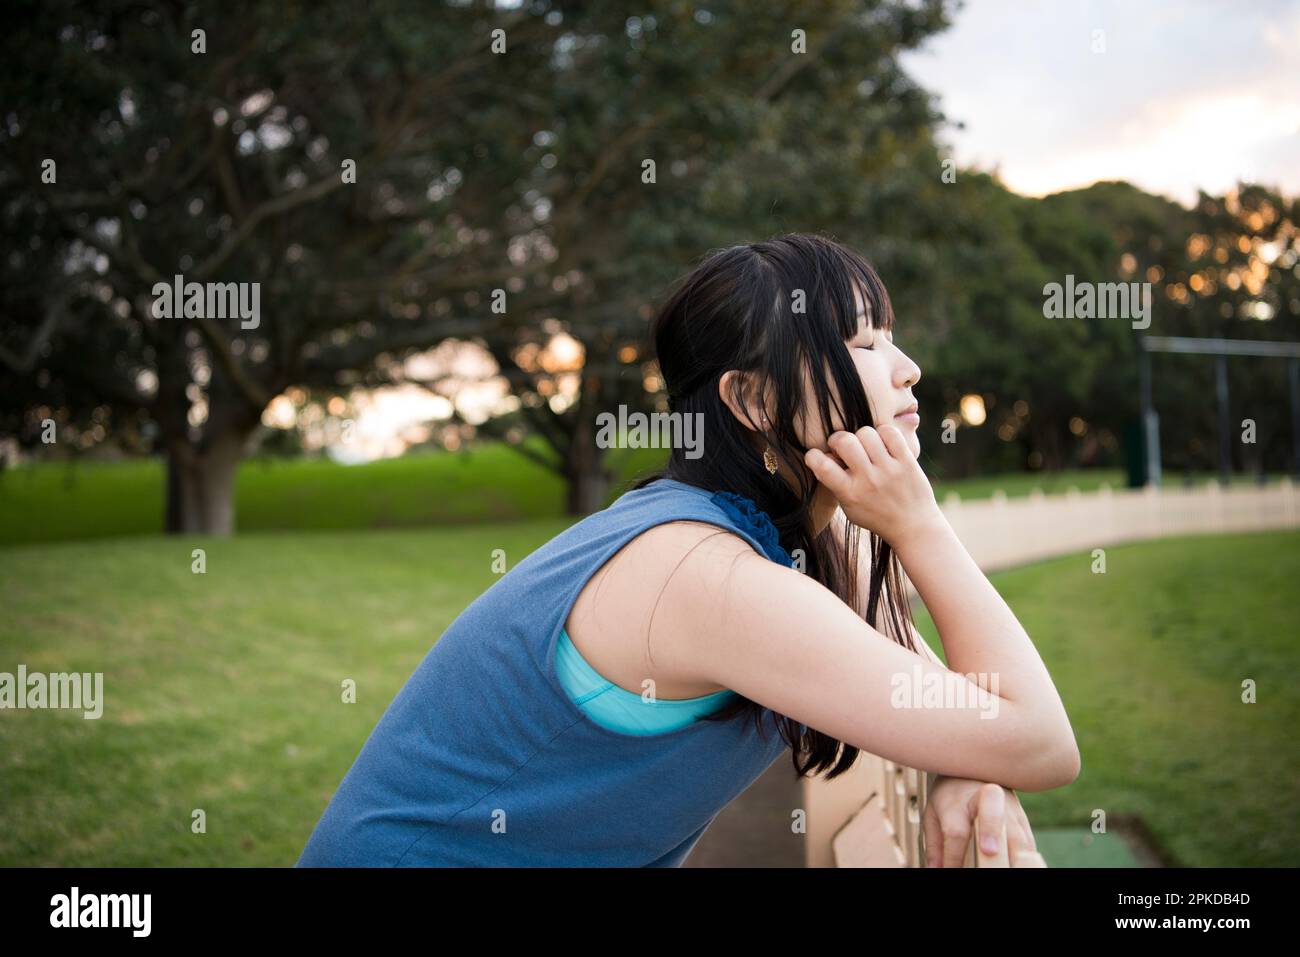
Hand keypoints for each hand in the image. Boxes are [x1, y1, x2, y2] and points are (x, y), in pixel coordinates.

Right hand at [803, 424, 942, 547]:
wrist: (913, 527)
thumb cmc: (876, 516)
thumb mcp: (849, 508)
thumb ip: (835, 485)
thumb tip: (824, 455)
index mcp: (850, 494)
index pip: (822, 466)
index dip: (813, 456)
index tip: (816, 456)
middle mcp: (868, 480)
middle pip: (845, 441)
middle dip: (838, 438)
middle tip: (843, 447)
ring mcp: (889, 470)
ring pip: (867, 433)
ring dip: (862, 436)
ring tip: (865, 446)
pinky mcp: (907, 462)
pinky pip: (890, 433)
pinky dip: (883, 433)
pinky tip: (882, 444)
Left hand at [922, 775, 1042, 866]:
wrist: (974, 769)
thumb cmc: (949, 795)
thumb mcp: (932, 814)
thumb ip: (934, 844)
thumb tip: (935, 870)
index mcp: (957, 800)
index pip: (956, 831)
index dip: (953, 856)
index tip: (948, 871)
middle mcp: (986, 801)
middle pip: (994, 818)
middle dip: (992, 835)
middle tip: (989, 852)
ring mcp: (1009, 809)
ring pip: (1018, 835)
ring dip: (1014, 856)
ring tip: (1005, 867)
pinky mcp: (1024, 819)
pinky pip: (1028, 844)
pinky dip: (1026, 859)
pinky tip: (1016, 866)